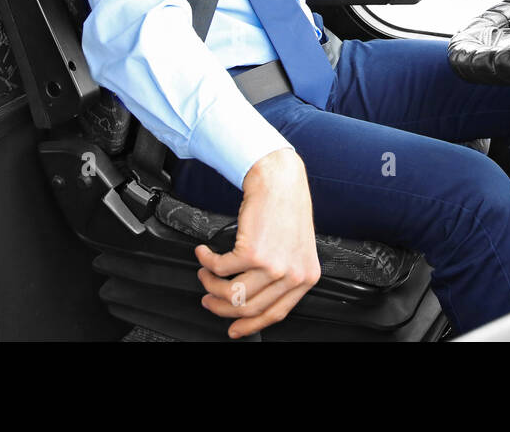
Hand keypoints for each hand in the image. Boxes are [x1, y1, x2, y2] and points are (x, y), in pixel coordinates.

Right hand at [194, 148, 320, 338]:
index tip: (234, 329)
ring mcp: (273, 266)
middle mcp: (292, 275)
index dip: (249, 325)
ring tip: (204, 273)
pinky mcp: (252, 252)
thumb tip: (253, 298)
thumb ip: (282, 276)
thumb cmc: (287, 208)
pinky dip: (206, 262)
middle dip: (221, 307)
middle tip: (208, 299)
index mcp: (306, 278)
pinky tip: (204, 253)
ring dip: (210, 285)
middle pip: (248, 308)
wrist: (280, 180)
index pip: (274, 313)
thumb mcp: (295, 249)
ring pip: (230, 293)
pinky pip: (219, 268)